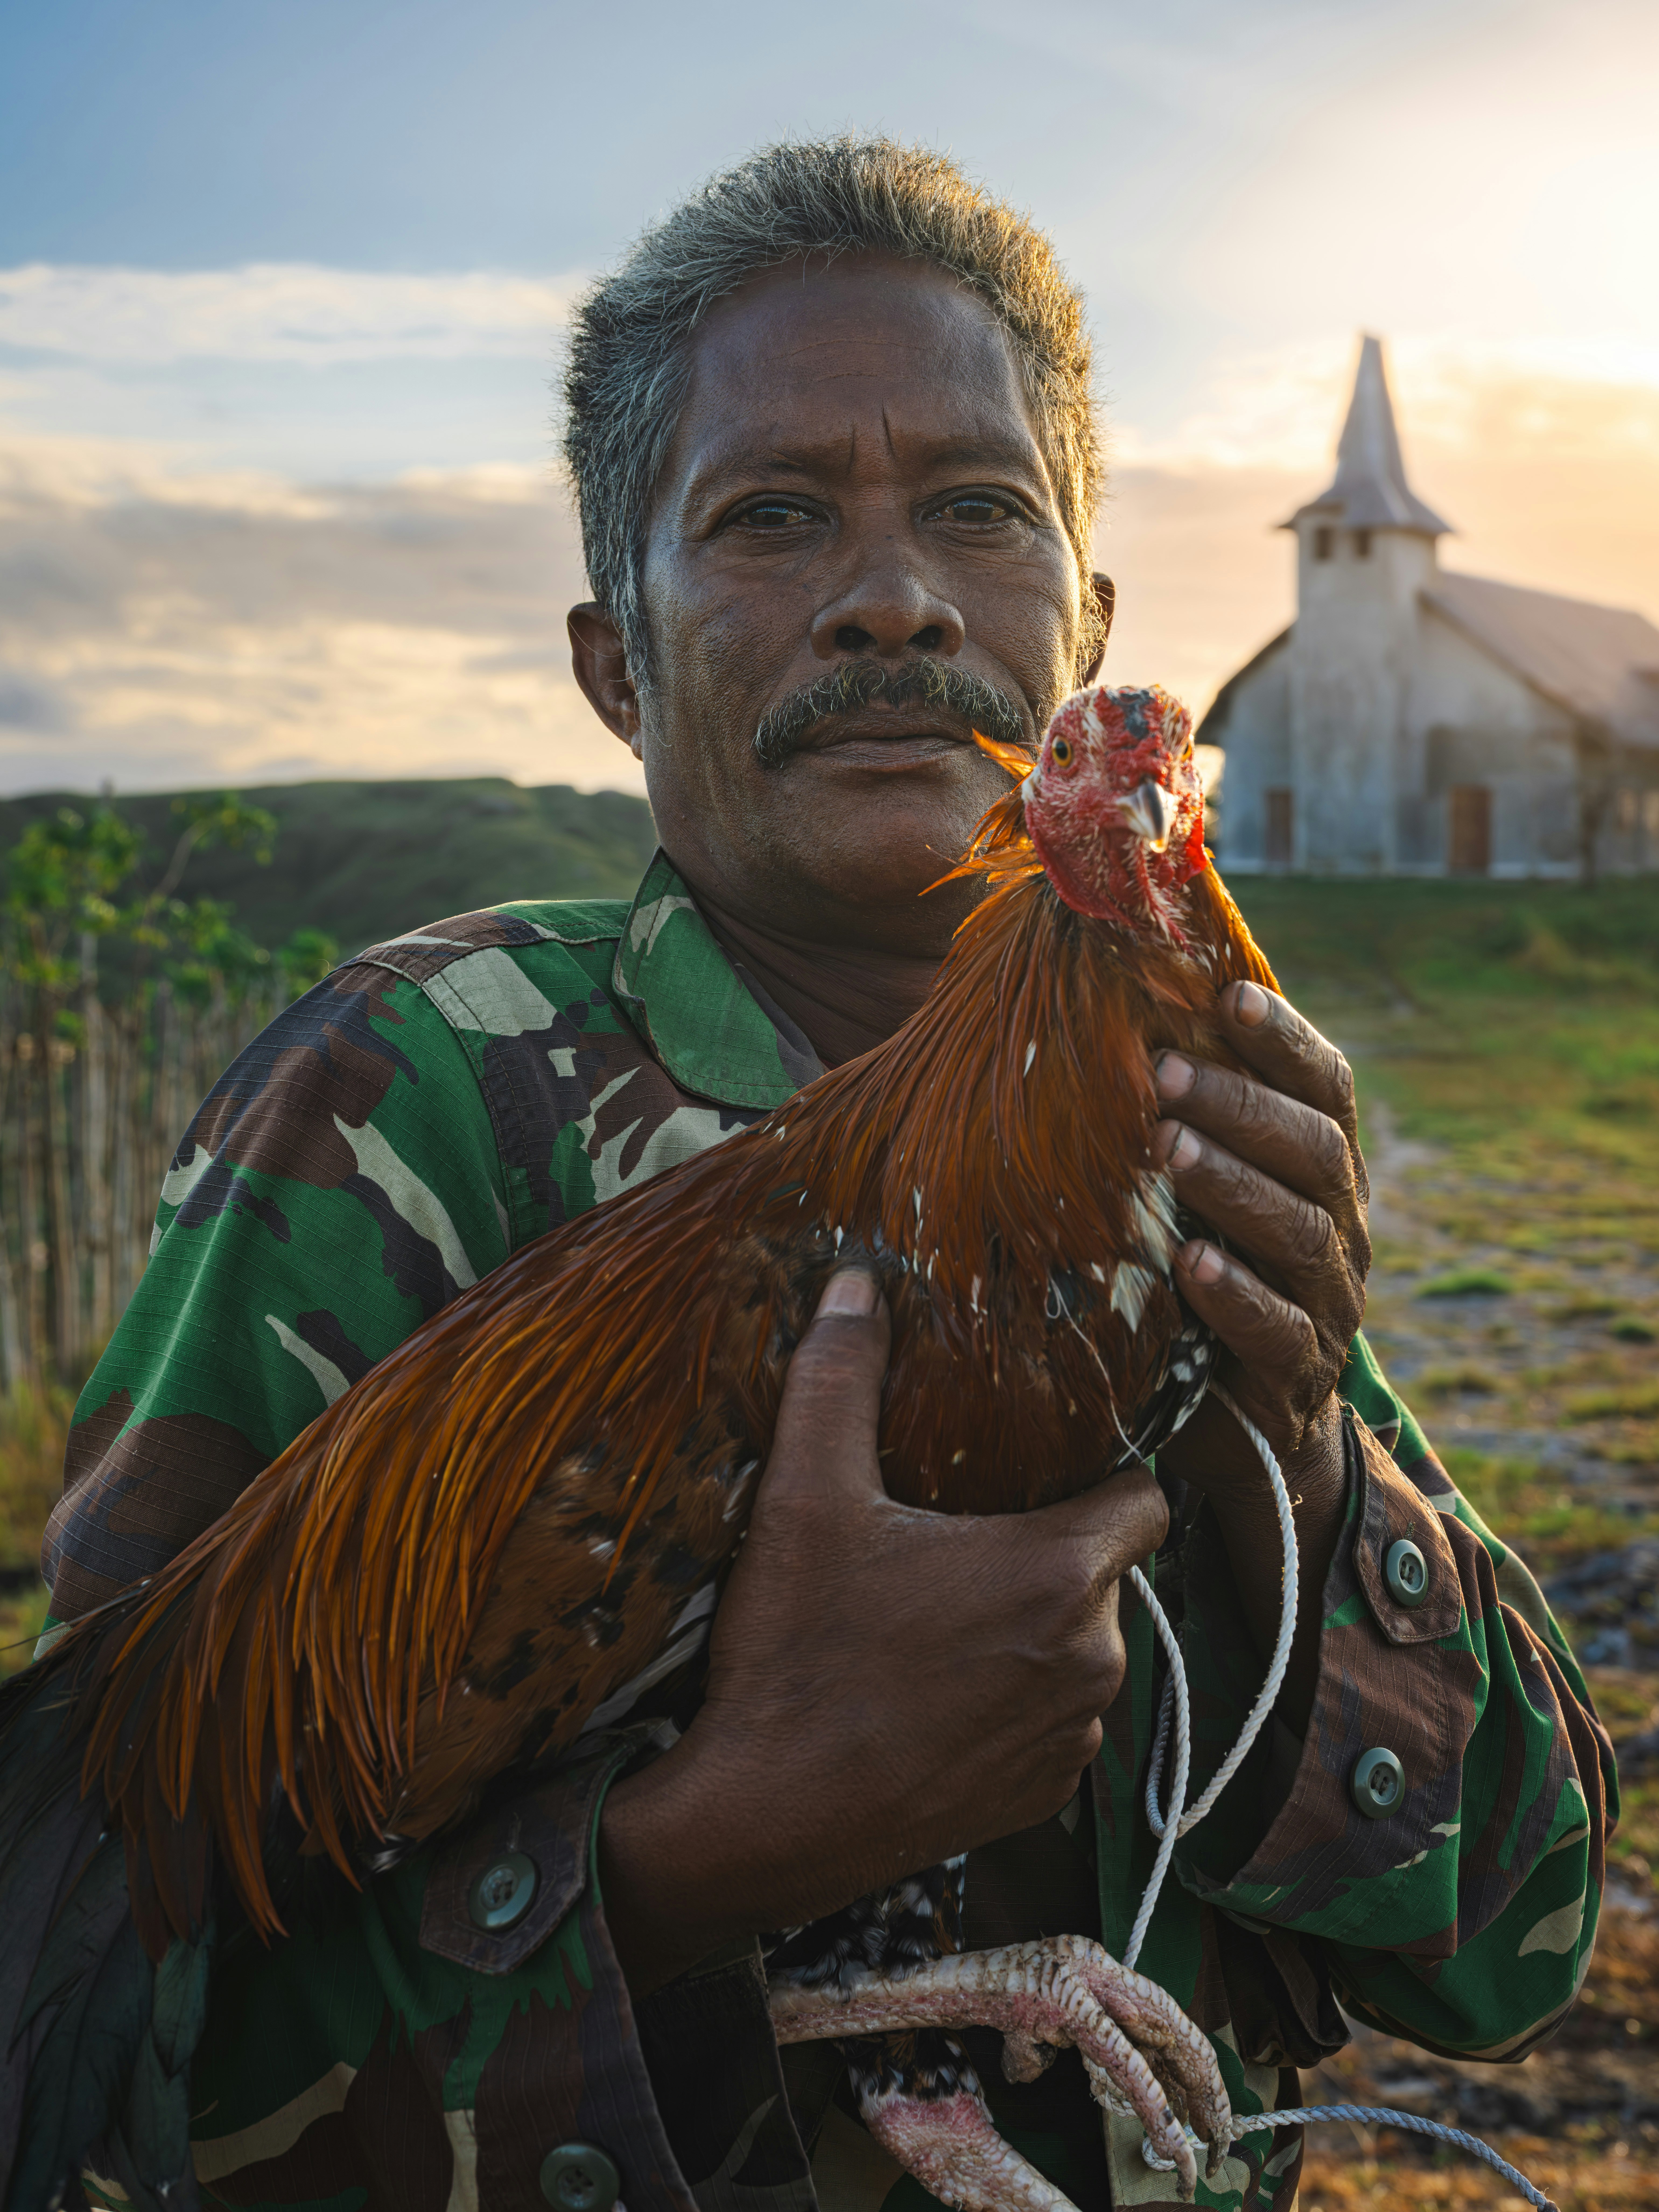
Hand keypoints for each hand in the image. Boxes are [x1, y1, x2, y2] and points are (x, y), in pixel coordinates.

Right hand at [599, 1267, 1167, 1995]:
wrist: (764, 1820)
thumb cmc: (795, 1656)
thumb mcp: (805, 1497)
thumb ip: (837, 1378)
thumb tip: (853, 1283)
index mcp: (1060, 1574)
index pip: (1145, 1497)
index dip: (1102, 1475)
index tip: (1044, 1470)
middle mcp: (1094, 1658)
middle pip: (1102, 1571)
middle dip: (1046, 1551)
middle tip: (957, 1541)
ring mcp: (1071, 1739)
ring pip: (1078, 1647)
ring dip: (1028, 1628)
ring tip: (937, 1617)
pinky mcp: (1040, 1801)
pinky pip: (1053, 1722)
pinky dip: (1010, 1701)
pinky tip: (932, 1690)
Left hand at [1149, 980, 1369, 1722]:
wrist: (1238, 1413)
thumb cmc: (1199, 1270)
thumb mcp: (1193, 1193)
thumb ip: (1180, 1120)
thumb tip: (1108, 1017)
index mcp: (1321, 1167)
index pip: (1324, 1087)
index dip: (1285, 1039)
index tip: (1230, 994)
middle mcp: (1338, 1224)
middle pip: (1314, 1150)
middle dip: (1240, 1106)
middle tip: (1166, 1072)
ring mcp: (1327, 1301)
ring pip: (1300, 1231)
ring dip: (1232, 1184)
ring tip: (1171, 1149)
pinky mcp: (1299, 1372)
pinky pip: (1278, 1329)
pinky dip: (1236, 1294)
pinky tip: (1193, 1265)